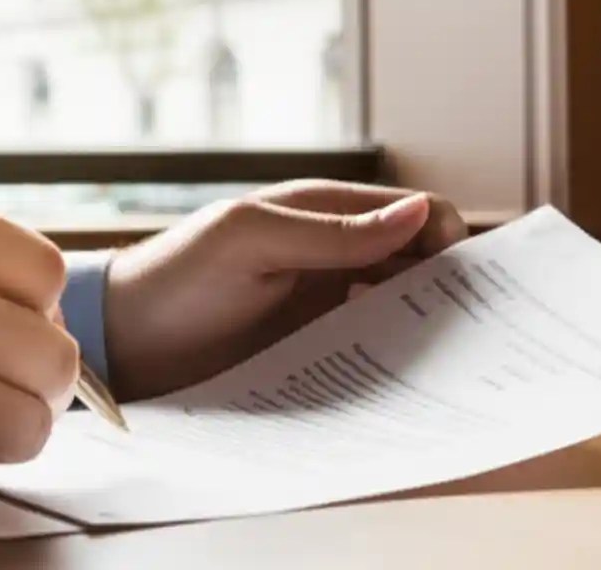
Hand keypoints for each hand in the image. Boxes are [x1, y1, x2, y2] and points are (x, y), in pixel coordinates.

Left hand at [104, 181, 466, 399]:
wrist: (121, 343)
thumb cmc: (174, 277)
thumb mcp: (247, 242)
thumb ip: (331, 232)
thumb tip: (418, 212)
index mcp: (324, 213)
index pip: (415, 215)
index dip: (448, 240)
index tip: (470, 285)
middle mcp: (333, 256)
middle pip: (418, 265)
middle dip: (451, 291)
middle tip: (479, 336)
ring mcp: (324, 304)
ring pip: (400, 311)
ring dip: (427, 331)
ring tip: (450, 369)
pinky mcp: (312, 349)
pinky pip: (369, 351)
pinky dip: (394, 362)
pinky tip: (406, 388)